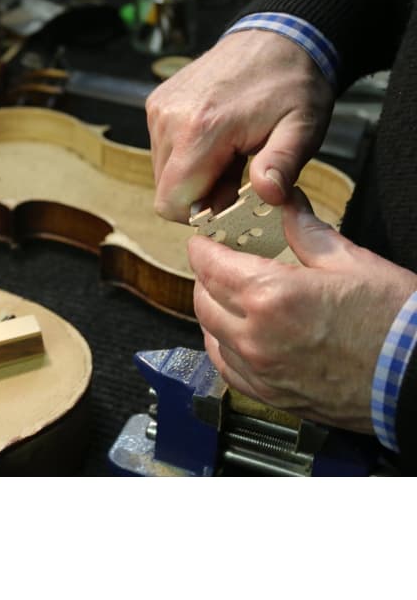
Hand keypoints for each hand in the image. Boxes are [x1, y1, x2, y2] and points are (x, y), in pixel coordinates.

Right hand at [146, 29, 333, 221]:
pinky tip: (217, 139)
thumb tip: (268, 195)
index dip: (199, 215)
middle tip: (237, 176)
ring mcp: (159, 109)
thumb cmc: (292, 84)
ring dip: (194, 174)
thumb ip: (282, 165)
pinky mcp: (157, 103)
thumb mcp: (302, 128)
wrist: (279, 36)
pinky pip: (162, 148)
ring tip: (230, 154)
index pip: (170, 203)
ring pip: (163, 171)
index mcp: (201, 130)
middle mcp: (170, 119)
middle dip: (200, 194)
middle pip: (166, 190)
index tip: (228, 204)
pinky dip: (187, 154)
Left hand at [188, 189, 416, 433]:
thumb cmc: (397, 323)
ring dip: (213, 311)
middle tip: (221, 264)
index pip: (209, 265)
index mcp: (270, 296)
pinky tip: (235, 335)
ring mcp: (260, 370)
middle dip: (206, 276)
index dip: (203, 247)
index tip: (205, 241)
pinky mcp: (271, 394)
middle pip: (202, 298)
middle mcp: (255, 336)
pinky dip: (223, 346)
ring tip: (231, 296)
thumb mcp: (351, 262)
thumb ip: (306, 232)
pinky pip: (226, 368)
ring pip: (210, 334)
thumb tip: (287, 204)